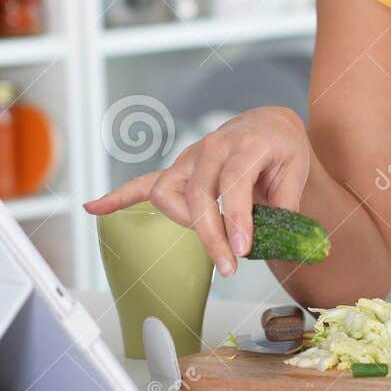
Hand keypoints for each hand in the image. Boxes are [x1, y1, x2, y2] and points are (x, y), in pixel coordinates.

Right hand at [82, 106, 311, 275]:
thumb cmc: (280, 148)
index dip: (235, 219)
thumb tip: (276, 243)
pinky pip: (142, 182)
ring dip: (183, 222)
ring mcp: (190, 157)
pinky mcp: (178, 169)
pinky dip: (118, 195)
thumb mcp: (296, 171)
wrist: (267, 124)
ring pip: (167, 191)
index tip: (241, 250)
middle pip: (197, 195)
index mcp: (246, 144)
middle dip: (210, 235)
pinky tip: (94, 207)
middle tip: (230, 266)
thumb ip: (284, 207)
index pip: (233, 183)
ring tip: (209, 241)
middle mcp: (213, 147)